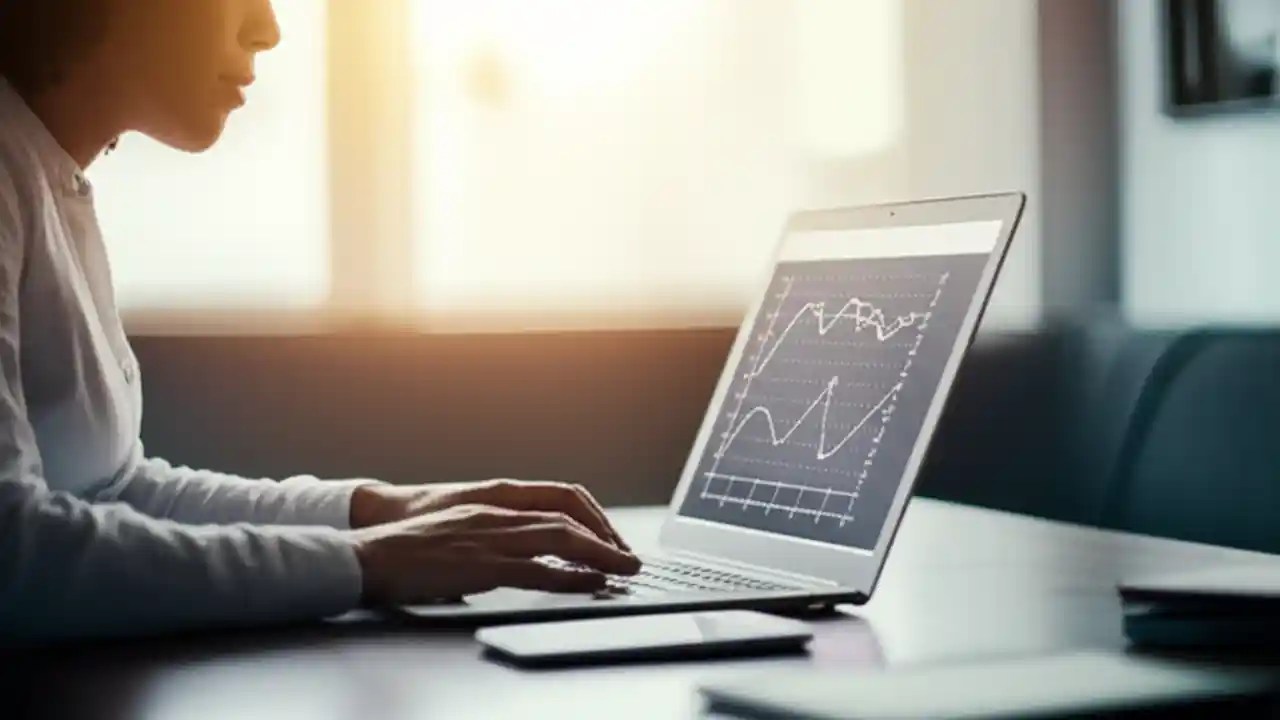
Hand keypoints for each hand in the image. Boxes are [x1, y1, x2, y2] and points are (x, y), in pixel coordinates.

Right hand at [351, 479, 630, 551]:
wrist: (371, 550)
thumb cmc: (410, 543)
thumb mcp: (461, 525)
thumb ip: (494, 530)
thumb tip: (522, 550)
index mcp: (495, 500)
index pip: (560, 497)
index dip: (592, 515)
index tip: (610, 535)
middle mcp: (499, 512)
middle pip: (569, 515)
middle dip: (605, 536)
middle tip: (627, 557)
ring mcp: (491, 536)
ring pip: (561, 538)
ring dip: (600, 554)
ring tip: (623, 568)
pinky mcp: (482, 565)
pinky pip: (538, 568)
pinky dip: (570, 576)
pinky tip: (589, 583)